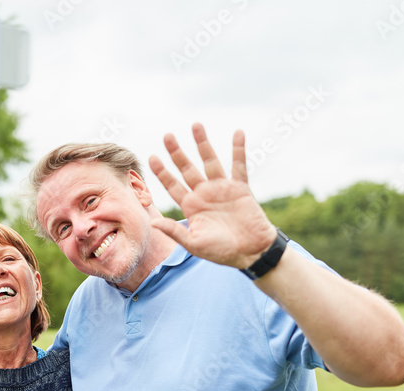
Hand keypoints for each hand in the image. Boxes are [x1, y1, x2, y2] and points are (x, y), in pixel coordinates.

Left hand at [148, 123, 274, 268]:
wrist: (251, 253)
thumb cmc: (222, 251)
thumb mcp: (194, 244)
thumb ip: (175, 232)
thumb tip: (153, 222)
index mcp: (191, 206)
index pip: (172, 185)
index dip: (162, 172)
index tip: (152, 157)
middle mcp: (204, 194)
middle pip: (187, 169)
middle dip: (177, 153)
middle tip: (167, 135)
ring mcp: (222, 189)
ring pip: (210, 161)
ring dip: (203, 144)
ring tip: (196, 125)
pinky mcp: (240, 188)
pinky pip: (239, 165)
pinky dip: (239, 150)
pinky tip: (238, 133)